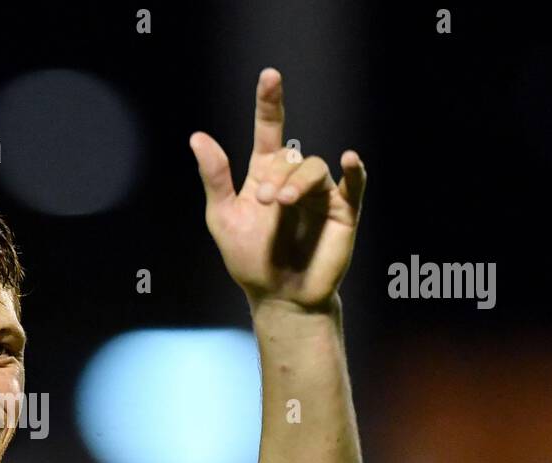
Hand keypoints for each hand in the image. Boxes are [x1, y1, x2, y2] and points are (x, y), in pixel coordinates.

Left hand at [190, 68, 365, 311]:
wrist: (279, 297)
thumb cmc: (250, 260)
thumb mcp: (223, 218)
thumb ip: (216, 178)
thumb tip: (197, 137)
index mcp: (264, 175)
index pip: (268, 130)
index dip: (269, 103)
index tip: (270, 76)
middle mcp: (294, 180)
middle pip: (290, 156)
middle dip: (278, 176)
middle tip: (266, 201)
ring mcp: (320, 195)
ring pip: (315, 168)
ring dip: (299, 182)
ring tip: (283, 203)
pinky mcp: (344, 212)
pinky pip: (353, 185)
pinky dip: (354, 171)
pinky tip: (350, 159)